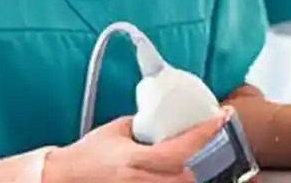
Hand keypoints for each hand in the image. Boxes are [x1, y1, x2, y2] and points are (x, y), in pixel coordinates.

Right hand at [42, 112, 224, 182]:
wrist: (62, 178)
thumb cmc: (87, 155)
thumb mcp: (116, 131)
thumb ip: (142, 125)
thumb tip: (164, 116)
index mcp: (136, 159)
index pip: (182, 148)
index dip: (206, 133)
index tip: (223, 117)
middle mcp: (143, 181)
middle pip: (193, 176)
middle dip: (214, 159)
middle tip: (228, 142)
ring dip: (203, 175)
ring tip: (217, 159)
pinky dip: (186, 181)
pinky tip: (193, 173)